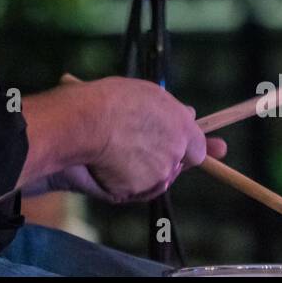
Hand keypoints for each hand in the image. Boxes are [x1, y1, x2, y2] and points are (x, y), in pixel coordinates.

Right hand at [71, 76, 227, 202]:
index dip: (188, 149)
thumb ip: (171, 109)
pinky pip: (134, 188)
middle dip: (163, 159)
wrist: (83, 122)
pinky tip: (106, 165)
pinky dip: (124, 181)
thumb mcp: (146, 93)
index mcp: (181, 125)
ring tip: (115, 151)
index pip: (198, 148)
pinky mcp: (138, 189)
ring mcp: (158, 173)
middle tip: (139, 148)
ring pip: (155, 178)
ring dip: (142, 169)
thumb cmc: (110, 100)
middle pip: (176, 165)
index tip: (185, 150)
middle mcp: (175, 152)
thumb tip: (190, 115)